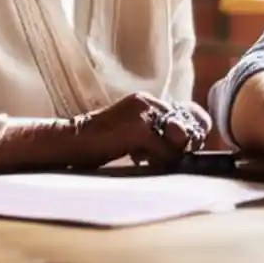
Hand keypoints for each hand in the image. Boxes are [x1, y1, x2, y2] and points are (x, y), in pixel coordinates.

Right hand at [78, 93, 210, 168]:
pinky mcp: (138, 128)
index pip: (190, 112)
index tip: (177, 149)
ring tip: (145, 157)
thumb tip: (186, 144)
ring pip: (180, 138)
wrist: (71, 142)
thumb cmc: (100, 144)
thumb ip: (157, 135)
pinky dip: (158, 161)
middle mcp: (149, 101)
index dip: (192, 133)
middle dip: (182, 145)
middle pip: (190, 124)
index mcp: (148, 101)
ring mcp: (143, 112)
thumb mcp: (134, 135)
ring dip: (170, 154)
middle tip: (158, 155)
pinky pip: (165, 150)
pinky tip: (139, 161)